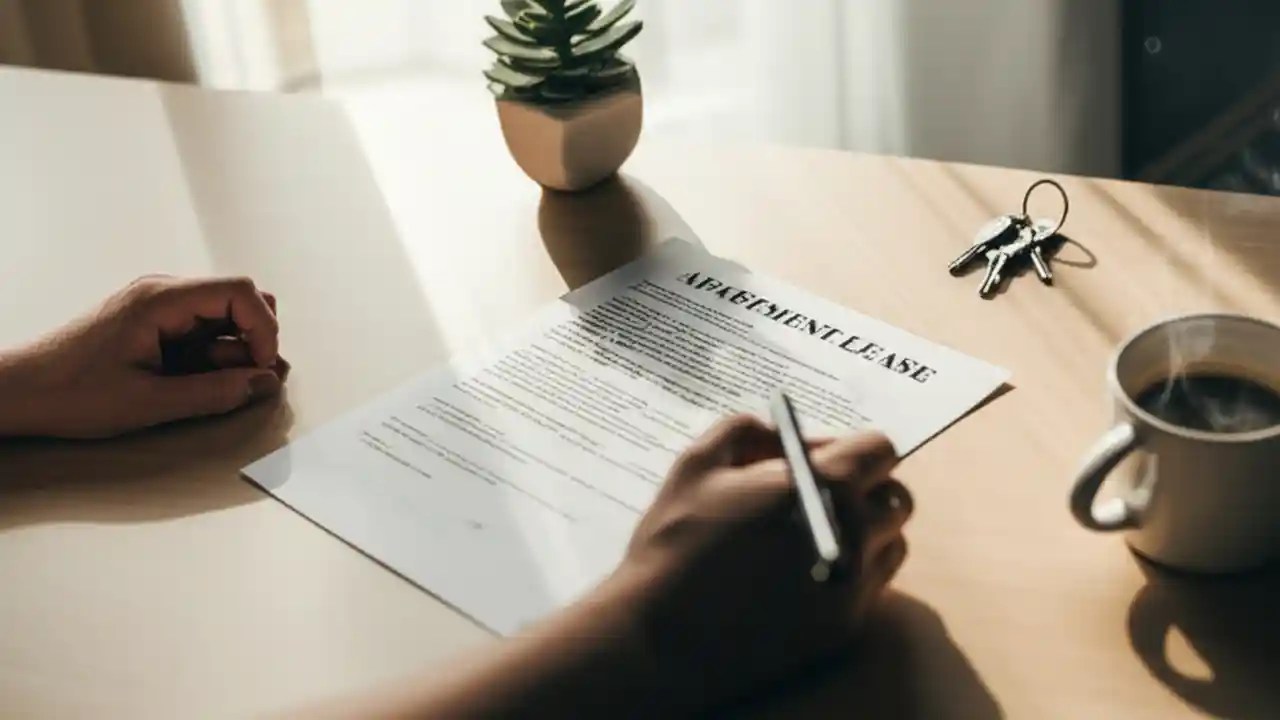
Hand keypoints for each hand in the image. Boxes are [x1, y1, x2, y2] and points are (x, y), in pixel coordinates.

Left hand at [0, 275, 287, 438]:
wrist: (20, 392)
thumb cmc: (71, 393)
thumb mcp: (149, 403)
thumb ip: (213, 393)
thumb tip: (264, 383)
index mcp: (161, 299)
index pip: (241, 292)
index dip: (265, 330)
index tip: (263, 369)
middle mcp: (164, 293)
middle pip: (240, 299)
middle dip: (257, 340)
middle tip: (250, 380)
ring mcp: (160, 307)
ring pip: (224, 319)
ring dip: (235, 353)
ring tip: (217, 389)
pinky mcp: (155, 325)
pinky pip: (202, 333)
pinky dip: (215, 358)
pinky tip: (199, 385)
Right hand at [610, 414, 911, 709]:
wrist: (661, 637)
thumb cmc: (675, 543)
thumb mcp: (698, 464)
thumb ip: (749, 431)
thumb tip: (787, 438)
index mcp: (823, 485)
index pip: (880, 451)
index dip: (853, 449)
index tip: (827, 460)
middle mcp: (854, 534)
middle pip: (895, 498)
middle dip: (865, 490)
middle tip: (821, 499)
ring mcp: (854, 586)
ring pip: (890, 544)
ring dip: (865, 535)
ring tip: (812, 540)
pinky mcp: (846, 628)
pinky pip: (871, 589)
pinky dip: (849, 576)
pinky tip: (802, 578)